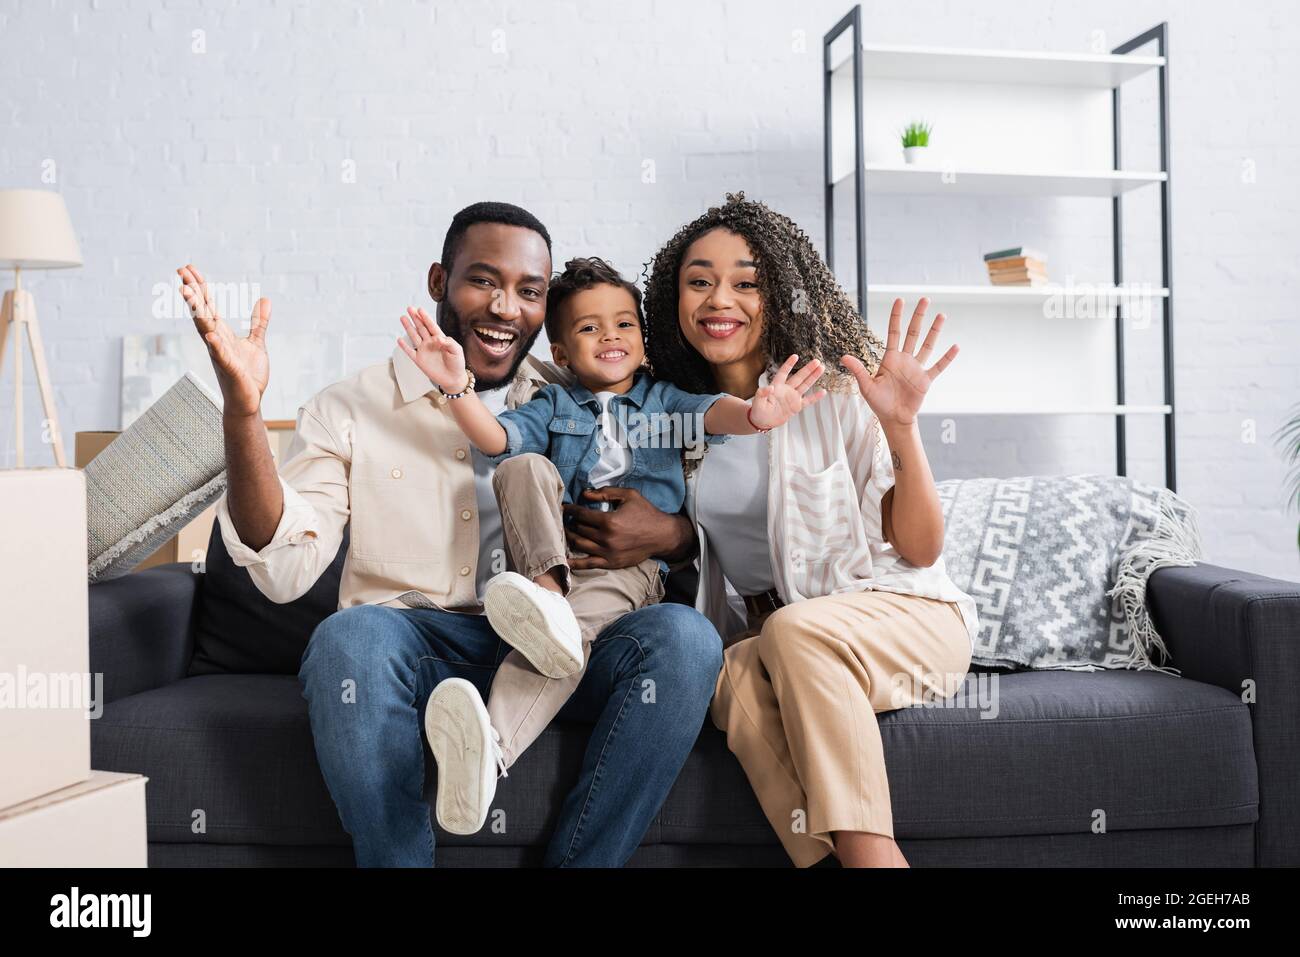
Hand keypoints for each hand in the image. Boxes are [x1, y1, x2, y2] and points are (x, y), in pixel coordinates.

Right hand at [178, 264, 269, 417]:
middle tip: (181, 272)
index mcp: (221, 332)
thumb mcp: (256, 342)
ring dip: (197, 311)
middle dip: (192, 292)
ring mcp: (220, 354)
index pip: (208, 305)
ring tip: (188, 292)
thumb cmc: (248, 373)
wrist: (248, 401)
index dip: (200, 287)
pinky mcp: (229, 369)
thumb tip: (264, 299)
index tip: (189, 268)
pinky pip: (221, 355)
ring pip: (205, 329)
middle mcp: (215, 340)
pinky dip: (215, 345)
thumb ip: (259, 322)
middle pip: (201, 312)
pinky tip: (211, 335)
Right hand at [397, 306, 467, 392]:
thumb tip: (436, 338)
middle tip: (410, 308)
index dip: (426, 317)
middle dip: (415, 318)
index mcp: (440, 338)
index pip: (431, 325)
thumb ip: (449, 342)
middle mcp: (430, 343)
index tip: (420, 309)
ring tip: (403, 318)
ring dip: (408, 327)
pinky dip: (404, 346)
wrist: (453, 379)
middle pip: (421, 328)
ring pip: (414, 336)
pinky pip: (409, 352)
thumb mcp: (457, 350)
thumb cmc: (457, 364)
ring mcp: (424, 351)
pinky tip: (399, 339)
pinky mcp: (419, 360)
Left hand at [563, 487, 687, 569]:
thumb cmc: (646, 512)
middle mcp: (606, 538)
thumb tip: (584, 494)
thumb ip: (606, 492)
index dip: (570, 510)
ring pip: (579, 545)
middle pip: (578, 530)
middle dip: (570, 523)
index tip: (565, 508)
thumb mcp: (629, 495)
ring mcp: (608, 553)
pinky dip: (575, 563)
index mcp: (609, 520)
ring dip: (570, 537)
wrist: (662, 535)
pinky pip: (588, 564)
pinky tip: (565, 560)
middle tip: (567, 519)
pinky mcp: (611, 563)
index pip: (581, 515)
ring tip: (568, 532)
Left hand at [748, 354, 826, 429]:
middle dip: (808, 369)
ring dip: (813, 377)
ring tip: (822, 368)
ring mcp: (792, 397)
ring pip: (805, 385)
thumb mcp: (757, 401)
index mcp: (777, 386)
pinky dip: (815, 397)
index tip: (795, 356)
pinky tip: (823, 392)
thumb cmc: (758, 410)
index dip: (789, 364)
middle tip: (817, 361)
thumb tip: (770, 387)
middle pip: (799, 377)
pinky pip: (808, 401)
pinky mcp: (796, 407)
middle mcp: (786, 389)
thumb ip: (762, 393)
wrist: (763, 422)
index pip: (783, 372)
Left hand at [841, 297, 957, 426]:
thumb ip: (858, 370)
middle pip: (913, 333)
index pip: (894, 332)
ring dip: (934, 331)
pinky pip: (938, 366)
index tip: (900, 300)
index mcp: (890, 358)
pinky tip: (956, 346)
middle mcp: (905, 360)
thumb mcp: (866, 386)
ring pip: (927, 345)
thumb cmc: (878, 402)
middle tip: (925, 299)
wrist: (893, 418)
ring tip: (941, 315)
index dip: (896, 316)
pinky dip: (947, 358)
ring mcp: (917, 368)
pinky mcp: (925, 380)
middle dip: (918, 316)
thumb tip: (843, 357)